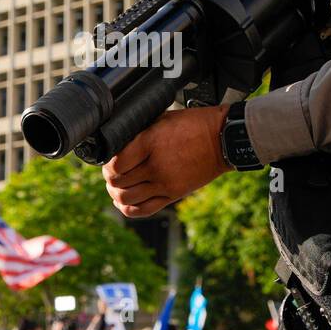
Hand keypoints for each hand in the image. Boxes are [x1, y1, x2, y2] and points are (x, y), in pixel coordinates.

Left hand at [102, 105, 231, 217]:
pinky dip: (129, 209)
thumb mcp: (163, 119)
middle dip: (109, 179)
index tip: (109, 160)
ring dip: (116, 194)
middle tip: (111, 173)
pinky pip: (144, 210)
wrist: (222, 140)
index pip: (116, 163)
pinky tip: (125, 202)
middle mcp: (156, 166)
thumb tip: (119, 143)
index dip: (107, 164)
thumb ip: (140, 132)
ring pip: (127, 199)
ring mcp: (165, 183)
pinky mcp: (173, 195)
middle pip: (118, 182)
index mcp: (150, 143)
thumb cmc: (194, 125)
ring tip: (117, 187)